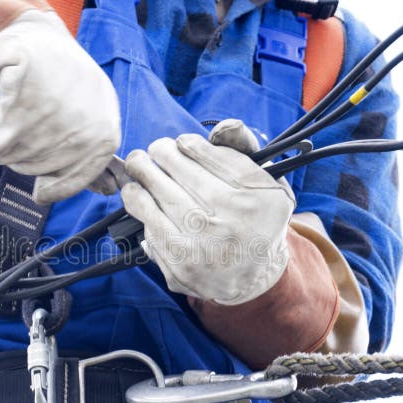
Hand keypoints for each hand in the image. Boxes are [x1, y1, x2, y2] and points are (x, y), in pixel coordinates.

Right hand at [0, 10, 120, 202]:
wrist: (40, 41)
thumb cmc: (65, 88)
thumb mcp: (90, 121)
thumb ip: (93, 159)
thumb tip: (108, 190)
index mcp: (105, 133)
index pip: (72, 182)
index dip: (52, 187)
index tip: (41, 186)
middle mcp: (84, 121)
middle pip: (36, 169)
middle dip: (23, 155)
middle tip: (28, 127)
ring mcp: (55, 102)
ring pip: (12, 157)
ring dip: (4, 142)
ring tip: (18, 115)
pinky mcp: (25, 86)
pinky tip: (3, 112)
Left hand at [121, 120, 294, 304]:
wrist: (253, 275)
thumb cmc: (254, 218)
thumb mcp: (265, 180)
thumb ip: (243, 146)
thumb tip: (221, 127)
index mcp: (256, 196)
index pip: (204, 154)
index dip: (184, 144)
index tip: (179, 144)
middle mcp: (232, 222)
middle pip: (176, 173)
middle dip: (155, 156)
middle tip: (149, 153)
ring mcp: (204, 249)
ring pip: (155, 200)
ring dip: (139, 179)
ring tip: (137, 169)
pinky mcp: (181, 268)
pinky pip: (150, 228)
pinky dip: (141, 210)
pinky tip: (140, 200)